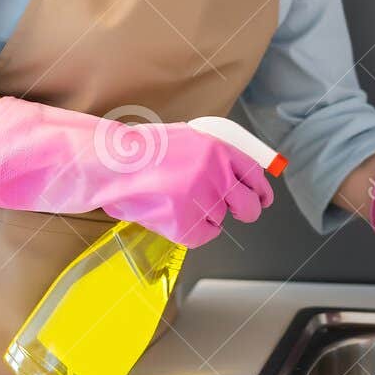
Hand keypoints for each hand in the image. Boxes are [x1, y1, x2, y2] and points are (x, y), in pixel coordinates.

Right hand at [0, 97, 273, 246]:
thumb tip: (240, 177)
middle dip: (244, 211)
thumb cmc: (144, 151)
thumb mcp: (187, 138)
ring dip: (206, 215)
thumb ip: (215, 155)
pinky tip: (174, 215)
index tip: (262, 198)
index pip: (255, 174)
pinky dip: (192, 230)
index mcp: (218, 148)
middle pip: (249, 206)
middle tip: (232, 210)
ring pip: (221, 220)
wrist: (112, 165)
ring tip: (177, 200)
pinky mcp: (187, 223)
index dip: (262, 190)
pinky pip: (204, 235)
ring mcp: (202, 199)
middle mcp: (216, 173)